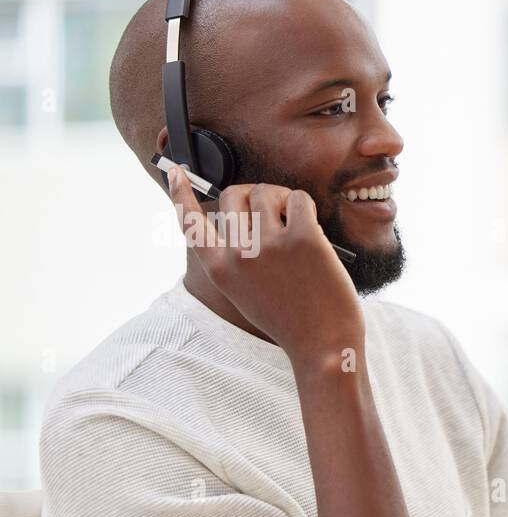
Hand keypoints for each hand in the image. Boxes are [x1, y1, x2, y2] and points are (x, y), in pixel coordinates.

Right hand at [168, 166, 363, 364]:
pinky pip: (298, 198)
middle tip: (274, 209)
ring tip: (294, 221)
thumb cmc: (292, 320)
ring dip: (281, 198)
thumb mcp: (246, 293)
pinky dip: (304, 205)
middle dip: (253, 195)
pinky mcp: (304, 238)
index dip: (180, 193)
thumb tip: (245, 216)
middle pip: (234, 196)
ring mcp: (270, 245)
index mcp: (220, 269)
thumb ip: (237, 259)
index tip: (174, 171)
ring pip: (266, 192)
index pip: (191, 223)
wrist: (324, 346)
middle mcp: (239, 254)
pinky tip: (311, 225)